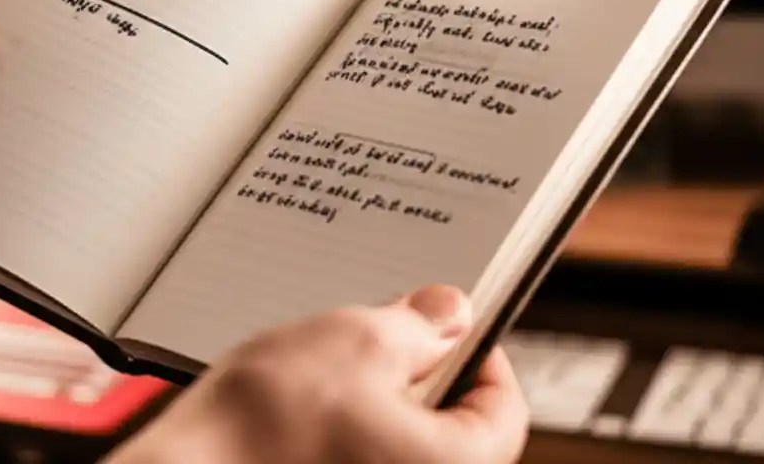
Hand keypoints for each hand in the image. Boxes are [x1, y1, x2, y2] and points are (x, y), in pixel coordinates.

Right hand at [106, 285, 528, 463]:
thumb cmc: (261, 426)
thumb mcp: (356, 340)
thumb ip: (419, 324)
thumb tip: (450, 313)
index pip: (502, 407)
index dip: (479, 350)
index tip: (450, 322)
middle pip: (447, 426)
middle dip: (417, 371)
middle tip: (377, 333)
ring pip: (394, 441)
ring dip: (372, 397)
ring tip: (325, 366)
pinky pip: (352, 458)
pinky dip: (339, 428)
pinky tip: (299, 402)